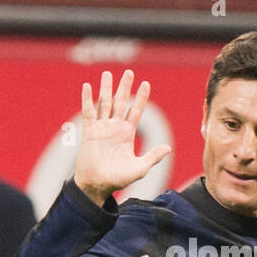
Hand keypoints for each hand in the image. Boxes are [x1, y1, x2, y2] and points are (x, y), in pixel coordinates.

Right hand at [73, 70, 171, 204]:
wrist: (97, 185)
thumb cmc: (118, 179)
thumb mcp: (140, 168)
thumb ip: (153, 157)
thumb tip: (168, 148)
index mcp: (127, 134)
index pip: (136, 111)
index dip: (141, 98)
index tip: (146, 84)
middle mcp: (114, 128)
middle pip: (121, 102)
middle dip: (125, 87)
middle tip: (129, 72)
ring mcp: (101, 128)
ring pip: (104, 103)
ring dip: (106, 89)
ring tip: (107, 74)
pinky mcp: (89, 132)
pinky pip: (88, 113)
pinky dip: (88, 100)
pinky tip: (88, 87)